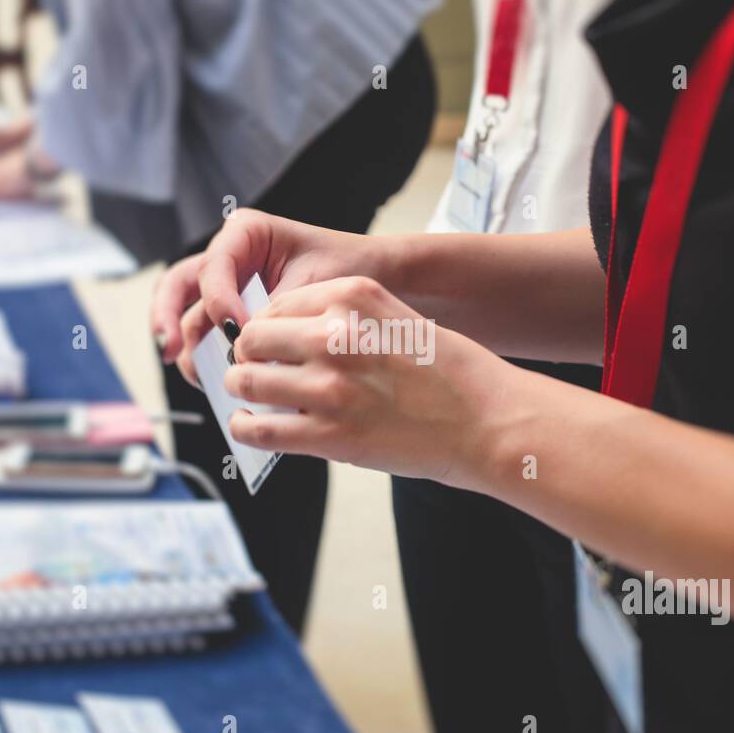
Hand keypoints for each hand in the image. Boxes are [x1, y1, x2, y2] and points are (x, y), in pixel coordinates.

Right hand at [149, 208, 384, 385]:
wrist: (376, 280)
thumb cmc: (349, 270)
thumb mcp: (313, 286)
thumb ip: (275, 311)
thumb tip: (243, 346)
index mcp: (246, 233)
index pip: (213, 266)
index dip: (218, 300)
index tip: (236, 330)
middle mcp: (230, 257)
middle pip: (180, 284)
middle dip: (168, 316)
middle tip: (170, 347)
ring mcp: (229, 287)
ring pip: (189, 312)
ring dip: (187, 344)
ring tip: (194, 373)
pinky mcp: (235, 314)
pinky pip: (208, 333)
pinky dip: (205, 353)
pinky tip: (210, 377)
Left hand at [221, 275, 517, 488]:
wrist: (490, 423)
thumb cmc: (452, 374)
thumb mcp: (398, 319)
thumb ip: (345, 320)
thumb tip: (292, 338)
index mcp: (353, 298)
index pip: (276, 304)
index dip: (266, 327)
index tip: (269, 343)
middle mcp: (335, 336)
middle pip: (253, 338)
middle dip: (248, 355)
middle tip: (254, 370)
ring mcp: (329, 386)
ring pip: (247, 381)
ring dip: (243, 391)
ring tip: (252, 399)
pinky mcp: (329, 434)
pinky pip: (260, 427)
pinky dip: (245, 428)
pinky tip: (250, 427)